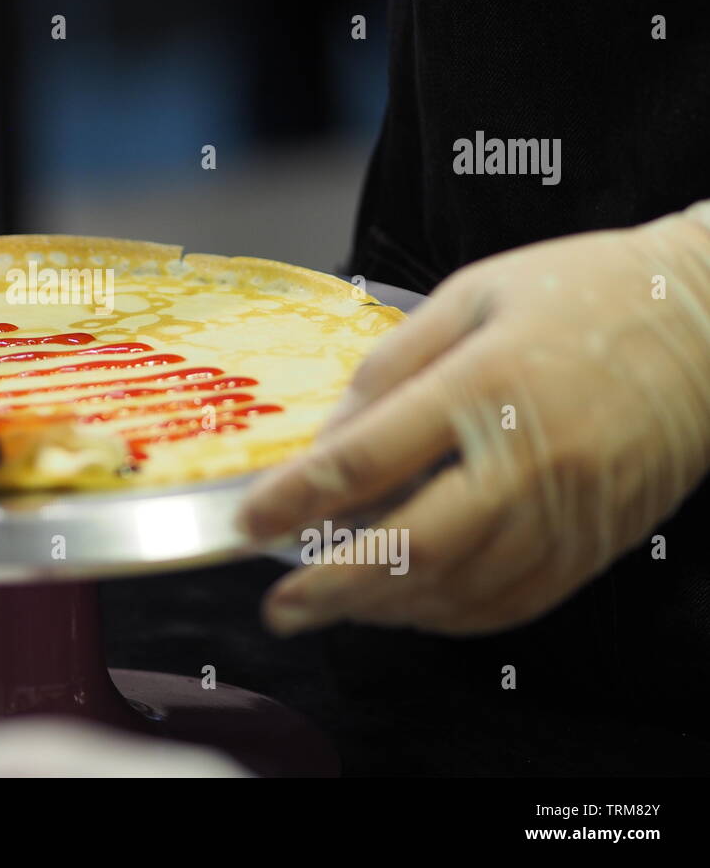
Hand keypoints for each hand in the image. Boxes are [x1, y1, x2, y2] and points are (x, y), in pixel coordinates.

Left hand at [240, 204, 709, 635]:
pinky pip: (509, 602)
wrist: (708, 322)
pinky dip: (445, 615)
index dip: (294, 500)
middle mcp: (528, 460)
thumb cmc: (582, 295)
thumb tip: (325, 439)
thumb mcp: (471, 295)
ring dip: (382, 607)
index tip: (246, 523)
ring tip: (328, 605)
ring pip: (459, 588)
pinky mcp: (593, 543)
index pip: (368, 460)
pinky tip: (404, 604)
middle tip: (278, 607)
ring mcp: (567, 512)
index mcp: (485, 385)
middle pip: (413, 547)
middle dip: (332, 586)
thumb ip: (390, 365)